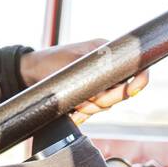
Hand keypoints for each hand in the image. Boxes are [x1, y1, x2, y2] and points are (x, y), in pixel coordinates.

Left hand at [18, 38, 148, 125]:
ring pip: (107, 103)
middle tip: (86, 101)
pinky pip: (95, 109)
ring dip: (91, 107)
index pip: (135, 67)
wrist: (28, 72)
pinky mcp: (89, 95)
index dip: (139, 81)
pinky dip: (84, 114)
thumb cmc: (48, 62)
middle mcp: (106, 67)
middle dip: (103, 100)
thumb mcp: (72, 65)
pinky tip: (72, 115)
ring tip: (73, 105)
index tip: (131, 92)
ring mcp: (98, 82)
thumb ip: (95, 74)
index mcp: (106, 51)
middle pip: (122, 91)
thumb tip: (114, 87)